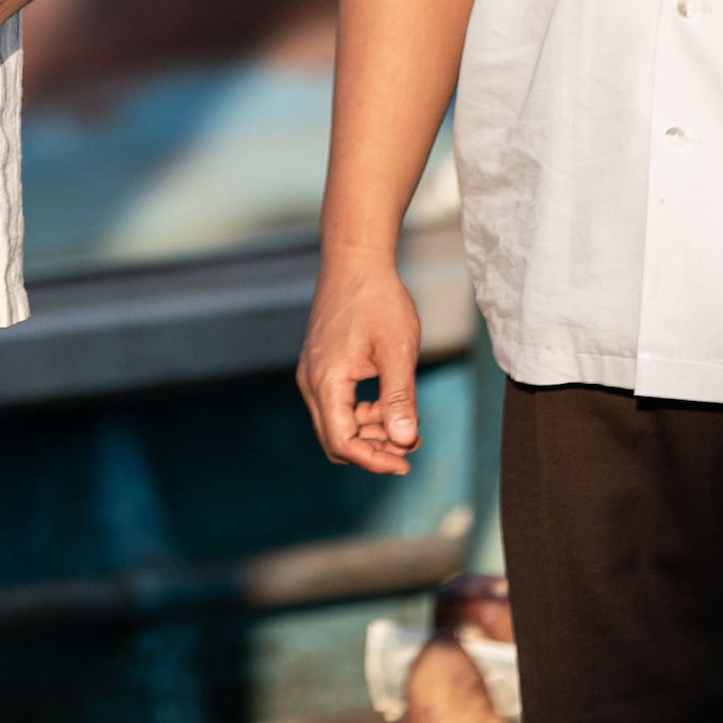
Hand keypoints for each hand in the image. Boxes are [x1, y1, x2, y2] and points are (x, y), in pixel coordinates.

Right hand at [296, 253, 424, 472]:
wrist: (356, 260)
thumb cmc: (378, 300)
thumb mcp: (397, 351)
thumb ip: (399, 398)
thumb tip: (403, 441)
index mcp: (327, 381)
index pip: (342, 442)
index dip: (374, 460)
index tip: (405, 463)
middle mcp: (311, 381)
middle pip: (335, 439)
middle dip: (372, 450)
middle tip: (410, 445)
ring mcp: (313, 372)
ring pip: (336, 423)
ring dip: (370, 432)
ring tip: (408, 424)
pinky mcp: (321, 364)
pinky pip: (337, 404)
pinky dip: (362, 414)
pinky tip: (391, 404)